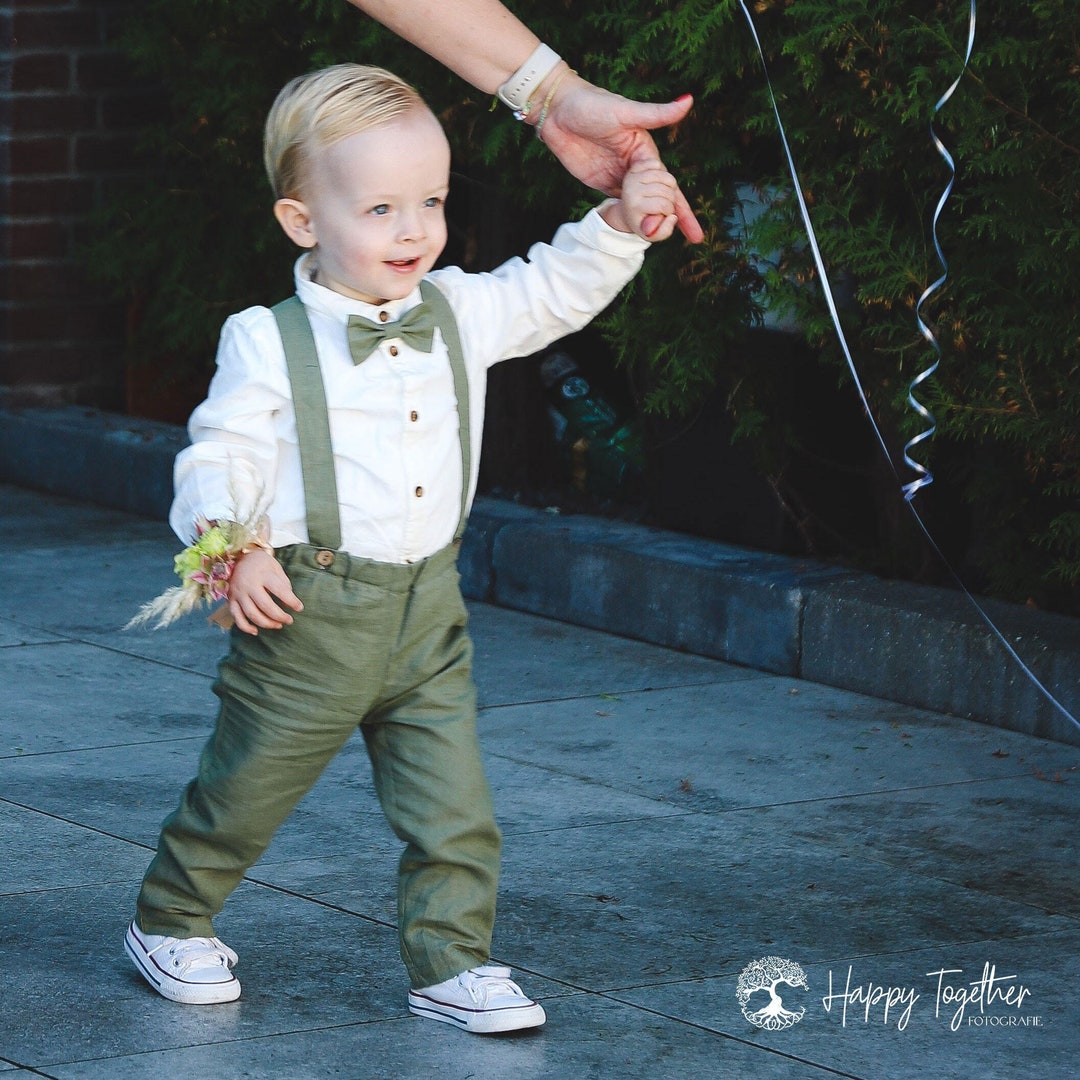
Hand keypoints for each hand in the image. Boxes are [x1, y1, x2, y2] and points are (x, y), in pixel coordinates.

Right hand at [227, 549, 302, 634]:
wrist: (240, 557)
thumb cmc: (263, 564)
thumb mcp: (276, 568)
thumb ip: (284, 585)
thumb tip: (288, 604)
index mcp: (263, 574)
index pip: (279, 590)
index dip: (291, 601)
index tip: (299, 608)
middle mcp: (249, 584)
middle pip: (265, 605)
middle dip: (279, 616)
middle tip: (289, 620)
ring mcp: (238, 593)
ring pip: (251, 614)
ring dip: (266, 623)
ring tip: (278, 625)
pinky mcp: (231, 599)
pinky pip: (236, 617)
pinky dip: (245, 627)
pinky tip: (256, 631)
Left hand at [537, 74, 703, 243]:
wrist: (557, 111)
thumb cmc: (592, 104)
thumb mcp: (626, 112)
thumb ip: (657, 114)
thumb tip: (689, 100)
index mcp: (645, 152)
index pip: (667, 185)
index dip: (681, 208)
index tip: (694, 231)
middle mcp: (635, 167)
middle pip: (658, 200)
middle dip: (672, 219)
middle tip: (686, 239)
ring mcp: (618, 177)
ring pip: (640, 206)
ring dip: (651, 223)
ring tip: (663, 241)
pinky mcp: (601, 184)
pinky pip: (619, 206)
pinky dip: (630, 220)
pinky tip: (639, 234)